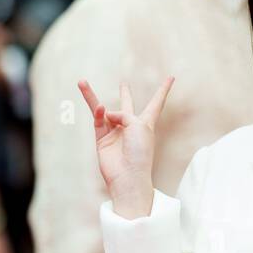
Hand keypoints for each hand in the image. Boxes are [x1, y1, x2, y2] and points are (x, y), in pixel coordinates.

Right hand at [78, 77, 173, 218]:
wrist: (128, 175)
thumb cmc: (140, 152)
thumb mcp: (138, 126)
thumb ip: (123, 115)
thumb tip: (105, 113)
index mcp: (146, 123)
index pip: (156, 103)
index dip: (163, 89)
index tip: (171, 77)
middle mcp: (131, 127)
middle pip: (127, 106)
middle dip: (125, 95)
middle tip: (123, 83)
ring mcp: (115, 133)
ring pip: (102, 111)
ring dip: (91, 97)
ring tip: (81, 81)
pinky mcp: (102, 140)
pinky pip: (98, 121)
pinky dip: (98, 114)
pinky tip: (100, 108)